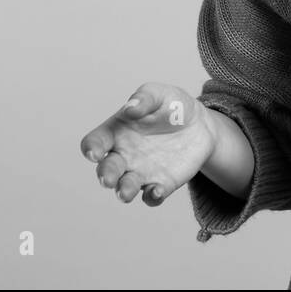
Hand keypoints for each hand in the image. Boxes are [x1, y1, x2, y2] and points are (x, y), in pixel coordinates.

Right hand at [80, 82, 216, 206]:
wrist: (198, 124)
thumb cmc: (171, 106)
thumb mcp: (160, 94)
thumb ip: (144, 98)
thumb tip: (130, 108)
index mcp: (116, 132)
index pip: (95, 142)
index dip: (91, 148)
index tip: (94, 153)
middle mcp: (123, 156)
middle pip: (107, 169)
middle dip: (106, 176)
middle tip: (108, 179)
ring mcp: (141, 172)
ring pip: (125, 187)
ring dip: (124, 191)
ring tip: (126, 192)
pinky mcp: (161, 184)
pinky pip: (152, 196)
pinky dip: (152, 197)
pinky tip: (157, 191)